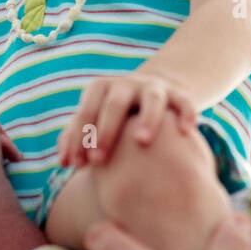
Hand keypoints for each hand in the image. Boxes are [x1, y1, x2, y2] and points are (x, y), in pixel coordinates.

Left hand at [56, 71, 198, 167]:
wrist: (152, 93)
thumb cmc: (114, 117)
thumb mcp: (94, 120)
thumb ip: (76, 138)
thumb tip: (64, 162)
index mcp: (102, 88)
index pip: (86, 110)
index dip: (79, 136)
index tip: (78, 165)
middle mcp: (127, 84)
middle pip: (115, 103)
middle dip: (105, 130)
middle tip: (99, 160)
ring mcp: (154, 87)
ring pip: (152, 98)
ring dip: (147, 118)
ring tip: (142, 141)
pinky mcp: (179, 94)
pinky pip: (184, 102)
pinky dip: (186, 114)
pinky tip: (185, 132)